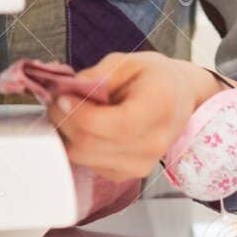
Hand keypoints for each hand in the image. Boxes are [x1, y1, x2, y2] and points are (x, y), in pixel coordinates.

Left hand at [45, 52, 213, 182]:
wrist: (179, 99)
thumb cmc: (155, 78)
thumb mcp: (128, 62)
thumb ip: (98, 75)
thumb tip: (69, 88)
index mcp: (159, 108)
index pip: (115, 125)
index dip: (80, 113)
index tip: (62, 97)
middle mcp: (153, 143)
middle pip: (92, 145)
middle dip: (65, 121)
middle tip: (57, 100)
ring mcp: (140, 165)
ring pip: (84, 158)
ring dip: (67, 134)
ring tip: (69, 111)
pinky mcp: (126, 174)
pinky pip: (89, 164)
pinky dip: (78, 145)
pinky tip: (84, 126)